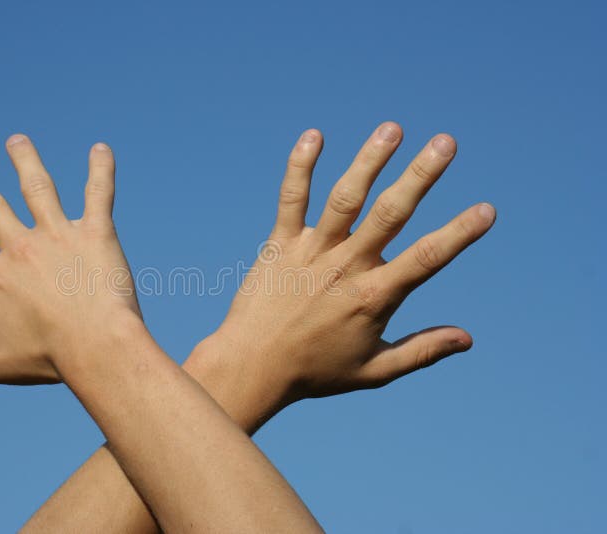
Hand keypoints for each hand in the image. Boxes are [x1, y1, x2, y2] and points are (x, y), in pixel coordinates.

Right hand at [0, 135, 141, 383]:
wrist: (99, 347)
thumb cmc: (50, 358)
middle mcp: (22, 248)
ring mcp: (59, 236)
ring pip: (37, 189)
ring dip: (25, 162)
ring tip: (17, 141)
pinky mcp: (96, 233)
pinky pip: (98, 193)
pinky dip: (100, 170)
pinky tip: (101, 148)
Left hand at [196, 123, 494, 399]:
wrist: (251, 366)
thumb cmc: (314, 371)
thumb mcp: (374, 370)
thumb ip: (421, 350)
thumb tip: (468, 339)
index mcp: (373, 297)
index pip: (426, 259)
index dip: (459, 234)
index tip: (487, 210)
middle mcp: (345, 267)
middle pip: (390, 214)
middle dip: (420, 176)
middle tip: (446, 142)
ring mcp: (311, 251)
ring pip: (344, 198)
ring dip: (369, 161)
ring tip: (392, 129)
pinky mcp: (279, 243)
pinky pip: (291, 199)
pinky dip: (300, 167)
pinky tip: (314, 136)